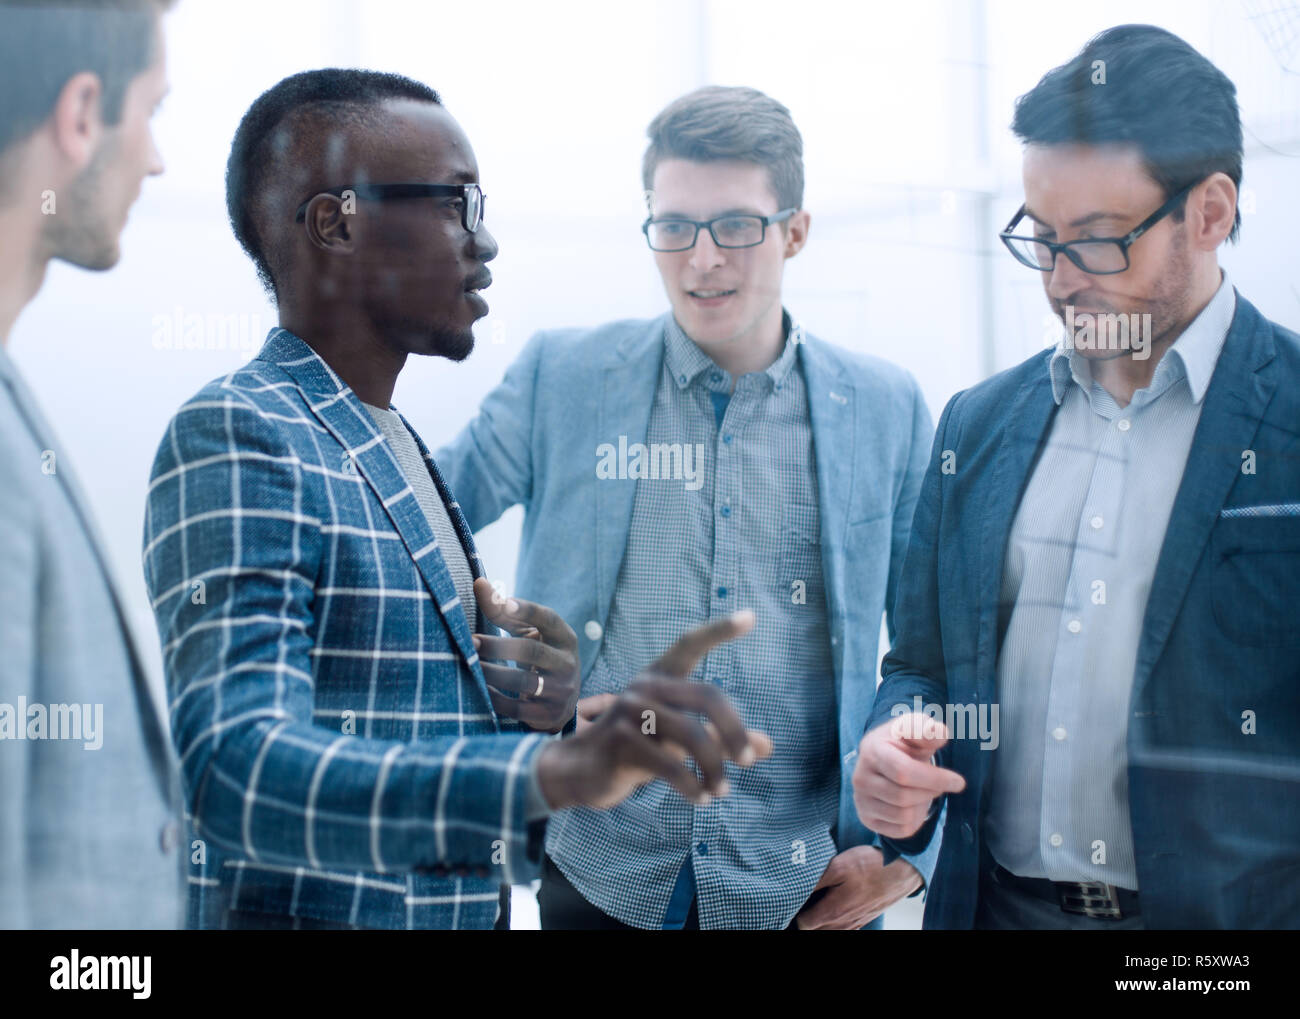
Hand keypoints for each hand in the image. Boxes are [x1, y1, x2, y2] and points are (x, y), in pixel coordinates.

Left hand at [471, 578, 579, 733]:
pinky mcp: (550, 715)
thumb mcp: (529, 634)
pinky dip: (496, 699)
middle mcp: (568, 663)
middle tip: (471, 642)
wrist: (561, 701)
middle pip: (532, 652)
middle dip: (498, 646)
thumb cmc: (538, 656)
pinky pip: (519, 708)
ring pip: (525, 682)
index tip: (505, 602)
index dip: (528, 610)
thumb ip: (504, 611)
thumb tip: (478, 582)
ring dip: (493, 673)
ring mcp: (562, 691)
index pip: (549, 619)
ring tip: (471, 665)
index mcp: (565, 638)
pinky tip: (480, 689)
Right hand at [536, 610, 772, 810]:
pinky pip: (671, 766)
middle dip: (735, 730)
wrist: (579, 771)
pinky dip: (692, 786)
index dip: (719, 630)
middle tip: (749, 760)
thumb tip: (768, 746)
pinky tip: (700, 798)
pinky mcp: (622, 743)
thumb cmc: (636, 750)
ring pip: (693, 737)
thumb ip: (719, 739)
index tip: (750, 617)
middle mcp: (645, 687)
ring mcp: (630, 712)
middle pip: (708, 697)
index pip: (690, 644)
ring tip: (720, 791)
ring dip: (715, 768)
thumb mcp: (678, 740)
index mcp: (659, 677)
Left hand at [794, 846, 921, 928]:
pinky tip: (832, 901)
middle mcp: (844, 923)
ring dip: (819, 918)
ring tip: (815, 899)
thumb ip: (815, 881)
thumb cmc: (871, 866)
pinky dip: (833, 918)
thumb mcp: (838, 866)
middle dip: (804, 915)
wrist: (904, 870)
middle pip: (815, 929)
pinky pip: (843, 926)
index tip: (791, 896)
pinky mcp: (864, 918)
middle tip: (799, 896)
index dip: (794, 910)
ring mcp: (855, 922)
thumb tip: (796, 889)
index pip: (803, 924)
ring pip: (829, 929)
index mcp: (834, 913)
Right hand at [852, 711, 965, 838]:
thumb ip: (927, 729)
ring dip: (922, 805)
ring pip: (904, 816)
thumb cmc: (903, 742)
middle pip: (904, 797)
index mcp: (871, 751)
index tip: (958, 781)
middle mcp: (861, 778)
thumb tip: (938, 732)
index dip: (935, 779)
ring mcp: (861, 800)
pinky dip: (915, 820)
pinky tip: (914, 804)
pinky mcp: (867, 819)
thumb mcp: (915, 727)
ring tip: (923, 790)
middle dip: (931, 791)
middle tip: (941, 784)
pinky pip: (900, 830)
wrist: (882, 758)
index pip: (904, 772)